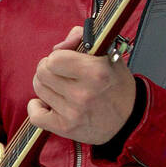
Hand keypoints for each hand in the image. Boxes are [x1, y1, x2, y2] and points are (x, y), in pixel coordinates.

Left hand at [27, 25, 136, 143]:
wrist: (130, 119)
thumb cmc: (116, 85)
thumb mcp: (108, 55)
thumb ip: (82, 38)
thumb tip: (58, 46)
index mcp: (95, 72)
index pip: (54, 58)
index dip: (57, 57)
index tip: (65, 61)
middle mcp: (84, 93)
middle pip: (42, 72)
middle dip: (49, 69)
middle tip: (60, 73)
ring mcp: (73, 112)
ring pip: (39, 89)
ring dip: (46, 86)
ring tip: (60, 88)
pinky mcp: (66, 128)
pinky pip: (35, 115)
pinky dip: (37, 107)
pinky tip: (48, 103)